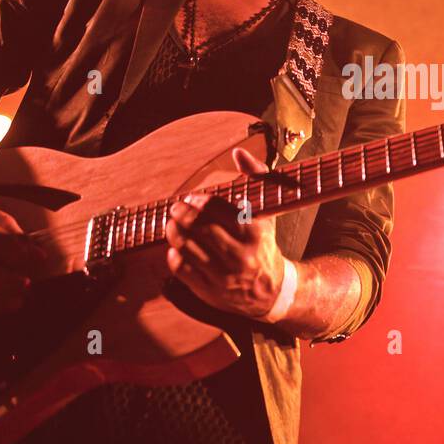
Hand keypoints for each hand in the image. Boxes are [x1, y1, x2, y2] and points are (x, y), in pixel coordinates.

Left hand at [165, 147, 286, 319]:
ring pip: (186, 247)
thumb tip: (239, 153)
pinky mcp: (209, 291)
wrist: (270, 290)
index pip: (217, 209)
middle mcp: (240, 255)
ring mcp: (223, 275)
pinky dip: (174, 254)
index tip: (192, 198)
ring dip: (173, 231)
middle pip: (198, 227)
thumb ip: (256, 177)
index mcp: (255, 232)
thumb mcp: (266, 210)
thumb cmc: (263, 242)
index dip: (198, 201)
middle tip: (176, 208)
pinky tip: (176, 247)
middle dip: (181, 213)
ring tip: (172, 224)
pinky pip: (181, 269)